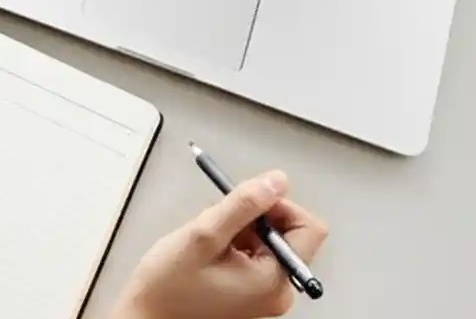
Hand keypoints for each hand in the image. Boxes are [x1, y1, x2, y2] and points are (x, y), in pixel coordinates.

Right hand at [113, 171, 327, 318]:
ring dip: (240, 228)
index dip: (279, 205)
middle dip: (254, 217)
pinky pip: (255, 255)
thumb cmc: (167, 288)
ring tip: (208, 239)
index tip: (247, 202)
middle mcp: (277, 291)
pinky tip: (209, 249)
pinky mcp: (249, 293)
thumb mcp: (204, 235)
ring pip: (268, 240)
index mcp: (273, 281)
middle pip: (288, 232)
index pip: (309, 227)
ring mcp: (263, 294)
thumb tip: (277, 181)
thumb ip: (244, 204)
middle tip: (219, 221)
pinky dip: (234, 242)